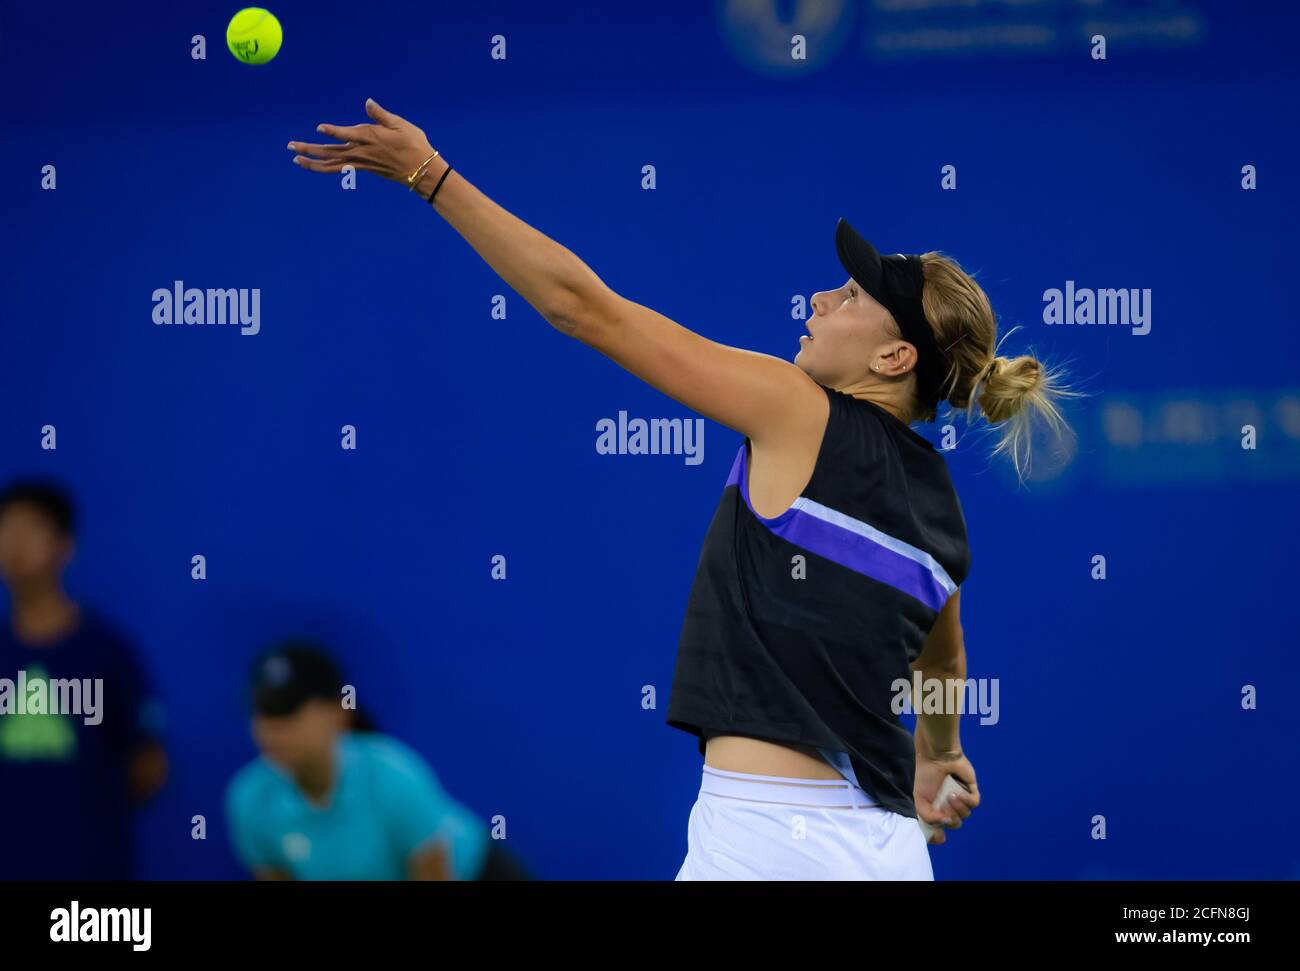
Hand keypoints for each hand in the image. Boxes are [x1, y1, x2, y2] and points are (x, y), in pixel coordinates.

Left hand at [288, 99, 441, 190]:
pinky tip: (316, 165)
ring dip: (312, 162)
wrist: (421, 170)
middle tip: (290, 146)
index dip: (334, 131)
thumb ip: (381, 114)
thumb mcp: (400, 125)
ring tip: (296, 159)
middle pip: (331, 152)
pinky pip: (340, 169)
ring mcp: (361, 161)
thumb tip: (367, 102)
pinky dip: (326, 167)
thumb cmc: (414, 144)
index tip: (319, 128)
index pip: (348, 134)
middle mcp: (361, 151)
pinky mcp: (363, 168)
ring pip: (332, 164)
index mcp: (370, 137)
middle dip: (309, 149)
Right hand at [914, 748, 979, 845]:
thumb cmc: (924, 776)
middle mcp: (948, 805)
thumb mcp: (919, 799)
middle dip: (950, 820)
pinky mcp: (971, 790)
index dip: (939, 836)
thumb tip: (945, 823)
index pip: (939, 829)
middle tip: (944, 809)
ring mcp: (961, 798)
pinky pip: (974, 803)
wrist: (935, 757)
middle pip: (955, 824)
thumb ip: (928, 817)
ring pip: (965, 815)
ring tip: (950, 795)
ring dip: (958, 808)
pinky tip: (958, 794)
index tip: (939, 837)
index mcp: (935, 808)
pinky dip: (966, 801)